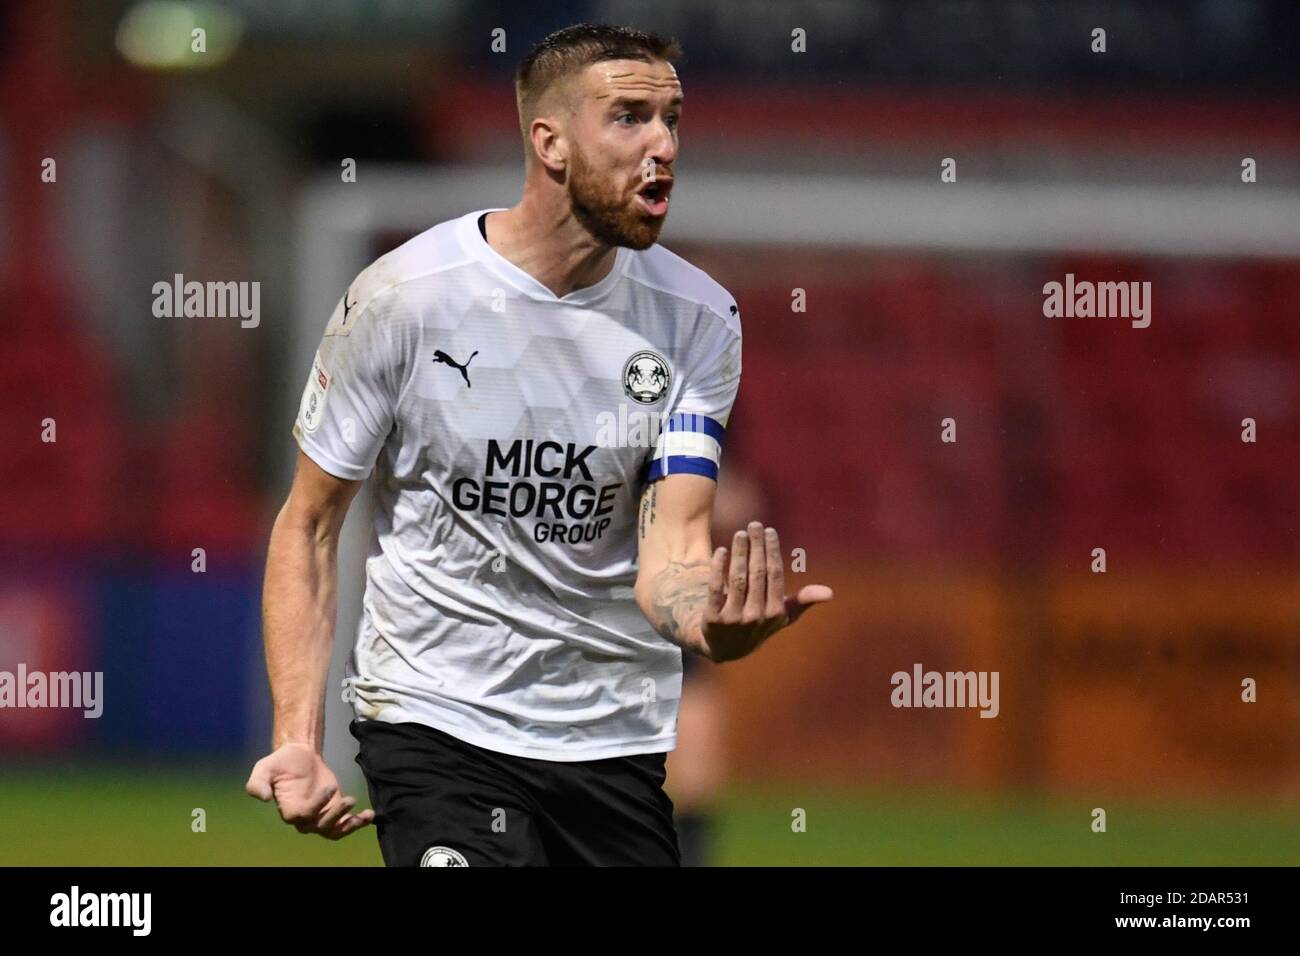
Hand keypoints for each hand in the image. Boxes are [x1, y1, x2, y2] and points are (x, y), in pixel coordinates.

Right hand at [245, 742, 373, 839]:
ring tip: (364, 814)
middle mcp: (304, 818)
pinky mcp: (334, 810)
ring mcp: (320, 816)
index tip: (329, 787)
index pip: (303, 816)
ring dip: (350, 825)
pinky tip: (370, 815)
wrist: (300, 755)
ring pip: (334, 831)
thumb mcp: (264, 768)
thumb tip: (263, 798)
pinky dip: (358, 823)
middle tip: (349, 799)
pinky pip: (345, 824)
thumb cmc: (281, 762)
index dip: (317, 806)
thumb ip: (258, 783)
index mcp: (288, 810)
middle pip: (321, 826)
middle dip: (336, 816)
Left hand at [700, 521, 833, 662]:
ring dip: (739, 553)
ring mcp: (733, 619)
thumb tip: (830, 592)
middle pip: (757, 574)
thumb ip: (803, 601)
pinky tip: (721, 551)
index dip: (772, 551)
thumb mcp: (782, 616)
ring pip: (737, 579)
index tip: (769, 531)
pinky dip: (718, 569)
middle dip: (756, 546)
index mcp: (775, 613)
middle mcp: (756, 617)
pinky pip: (715, 589)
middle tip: (754, 525)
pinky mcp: (712, 619)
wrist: (725, 647)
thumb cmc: (758, 623)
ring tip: (740, 533)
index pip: (775, 575)